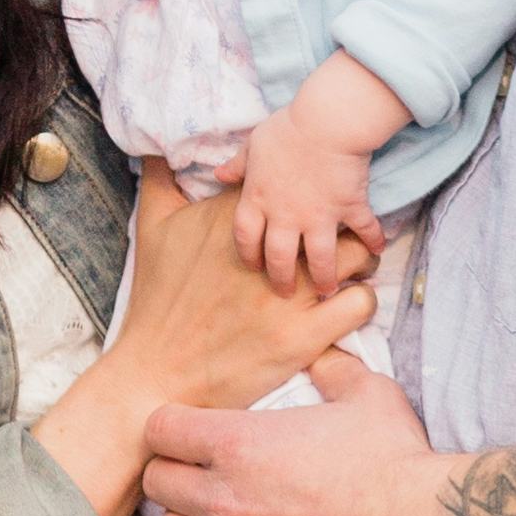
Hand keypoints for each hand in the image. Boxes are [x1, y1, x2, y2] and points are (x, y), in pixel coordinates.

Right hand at [33, 170, 377, 515]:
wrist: (157, 370)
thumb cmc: (157, 300)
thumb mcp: (153, 228)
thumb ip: (159, 180)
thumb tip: (154, 146)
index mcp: (242, 221)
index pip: (296, 190)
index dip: (310, 195)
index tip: (316, 201)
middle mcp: (271, 252)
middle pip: (334, 217)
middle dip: (344, 222)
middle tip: (345, 233)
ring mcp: (290, 296)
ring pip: (354, 256)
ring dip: (361, 259)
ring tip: (356, 267)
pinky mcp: (303, 337)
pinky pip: (358, 304)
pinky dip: (363, 300)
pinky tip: (349, 305)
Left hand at [142, 357, 446, 515]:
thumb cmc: (394, 460)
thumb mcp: (366, 394)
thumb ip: (332, 370)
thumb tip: (321, 355)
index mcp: (238, 441)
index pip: (160, 430)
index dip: (173, 430)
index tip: (193, 437)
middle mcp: (222, 495)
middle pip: (157, 483)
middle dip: (174, 476)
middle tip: (202, 479)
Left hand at [233, 52, 409, 292]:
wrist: (327, 122)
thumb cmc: (287, 129)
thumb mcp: (253, 144)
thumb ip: (237, 164)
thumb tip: (219, 174)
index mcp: (259, 199)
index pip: (246, 237)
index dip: (248, 254)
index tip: (254, 265)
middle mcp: (287, 215)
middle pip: (280, 258)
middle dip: (282, 279)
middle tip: (285, 292)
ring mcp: (320, 215)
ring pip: (320, 259)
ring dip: (324, 277)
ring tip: (328, 290)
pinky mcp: (349, 208)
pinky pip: (363, 230)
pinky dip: (373, 240)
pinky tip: (378, 250)